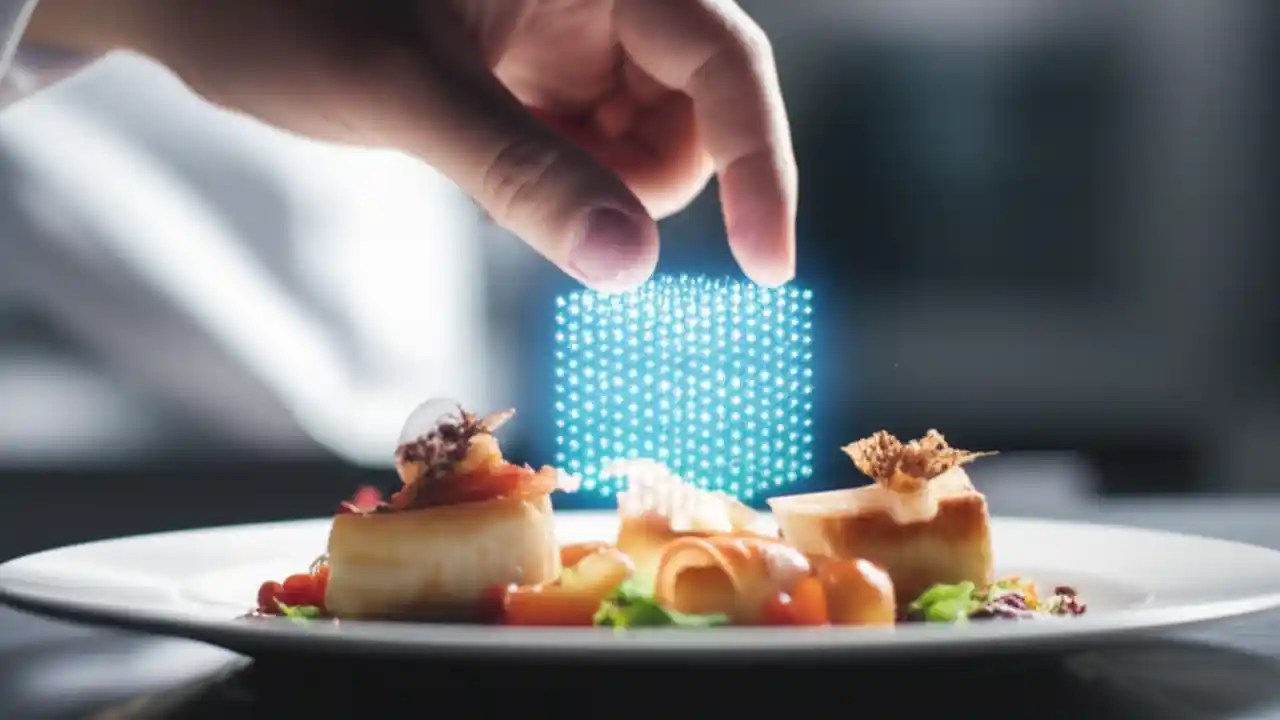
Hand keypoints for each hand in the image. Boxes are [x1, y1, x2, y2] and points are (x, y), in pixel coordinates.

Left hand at [27, 0, 796, 292]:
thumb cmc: (279, 8)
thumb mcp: (407, 94)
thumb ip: (522, 173)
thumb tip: (631, 267)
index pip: (722, 60)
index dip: (760, 162)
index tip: (766, 268)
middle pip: (695, 108)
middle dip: (647, 182)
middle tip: (554, 206)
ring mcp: (563, 33)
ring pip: (645, 139)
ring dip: (598, 190)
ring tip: (495, 178)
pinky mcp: (530, 72)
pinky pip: (589, 148)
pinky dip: (560, 185)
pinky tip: (488, 177)